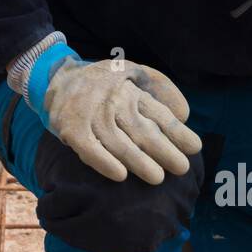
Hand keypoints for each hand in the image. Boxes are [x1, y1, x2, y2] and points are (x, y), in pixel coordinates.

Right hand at [13, 35, 203, 183]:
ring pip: (117, 141)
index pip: (158, 113)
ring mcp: (91, 115)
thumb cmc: (105, 83)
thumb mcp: (134, 73)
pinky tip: (120, 175)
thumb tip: (185, 114)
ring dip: (138, 161)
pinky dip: (103, 162)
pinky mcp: (71, 128)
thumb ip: (161, 90)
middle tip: (181, 168)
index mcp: (132, 90)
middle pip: (140, 129)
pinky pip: (88, 148)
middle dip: (163, 149)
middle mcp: (113, 102)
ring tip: (157, 178)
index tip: (195, 148)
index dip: (176, 131)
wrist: (56, 77)